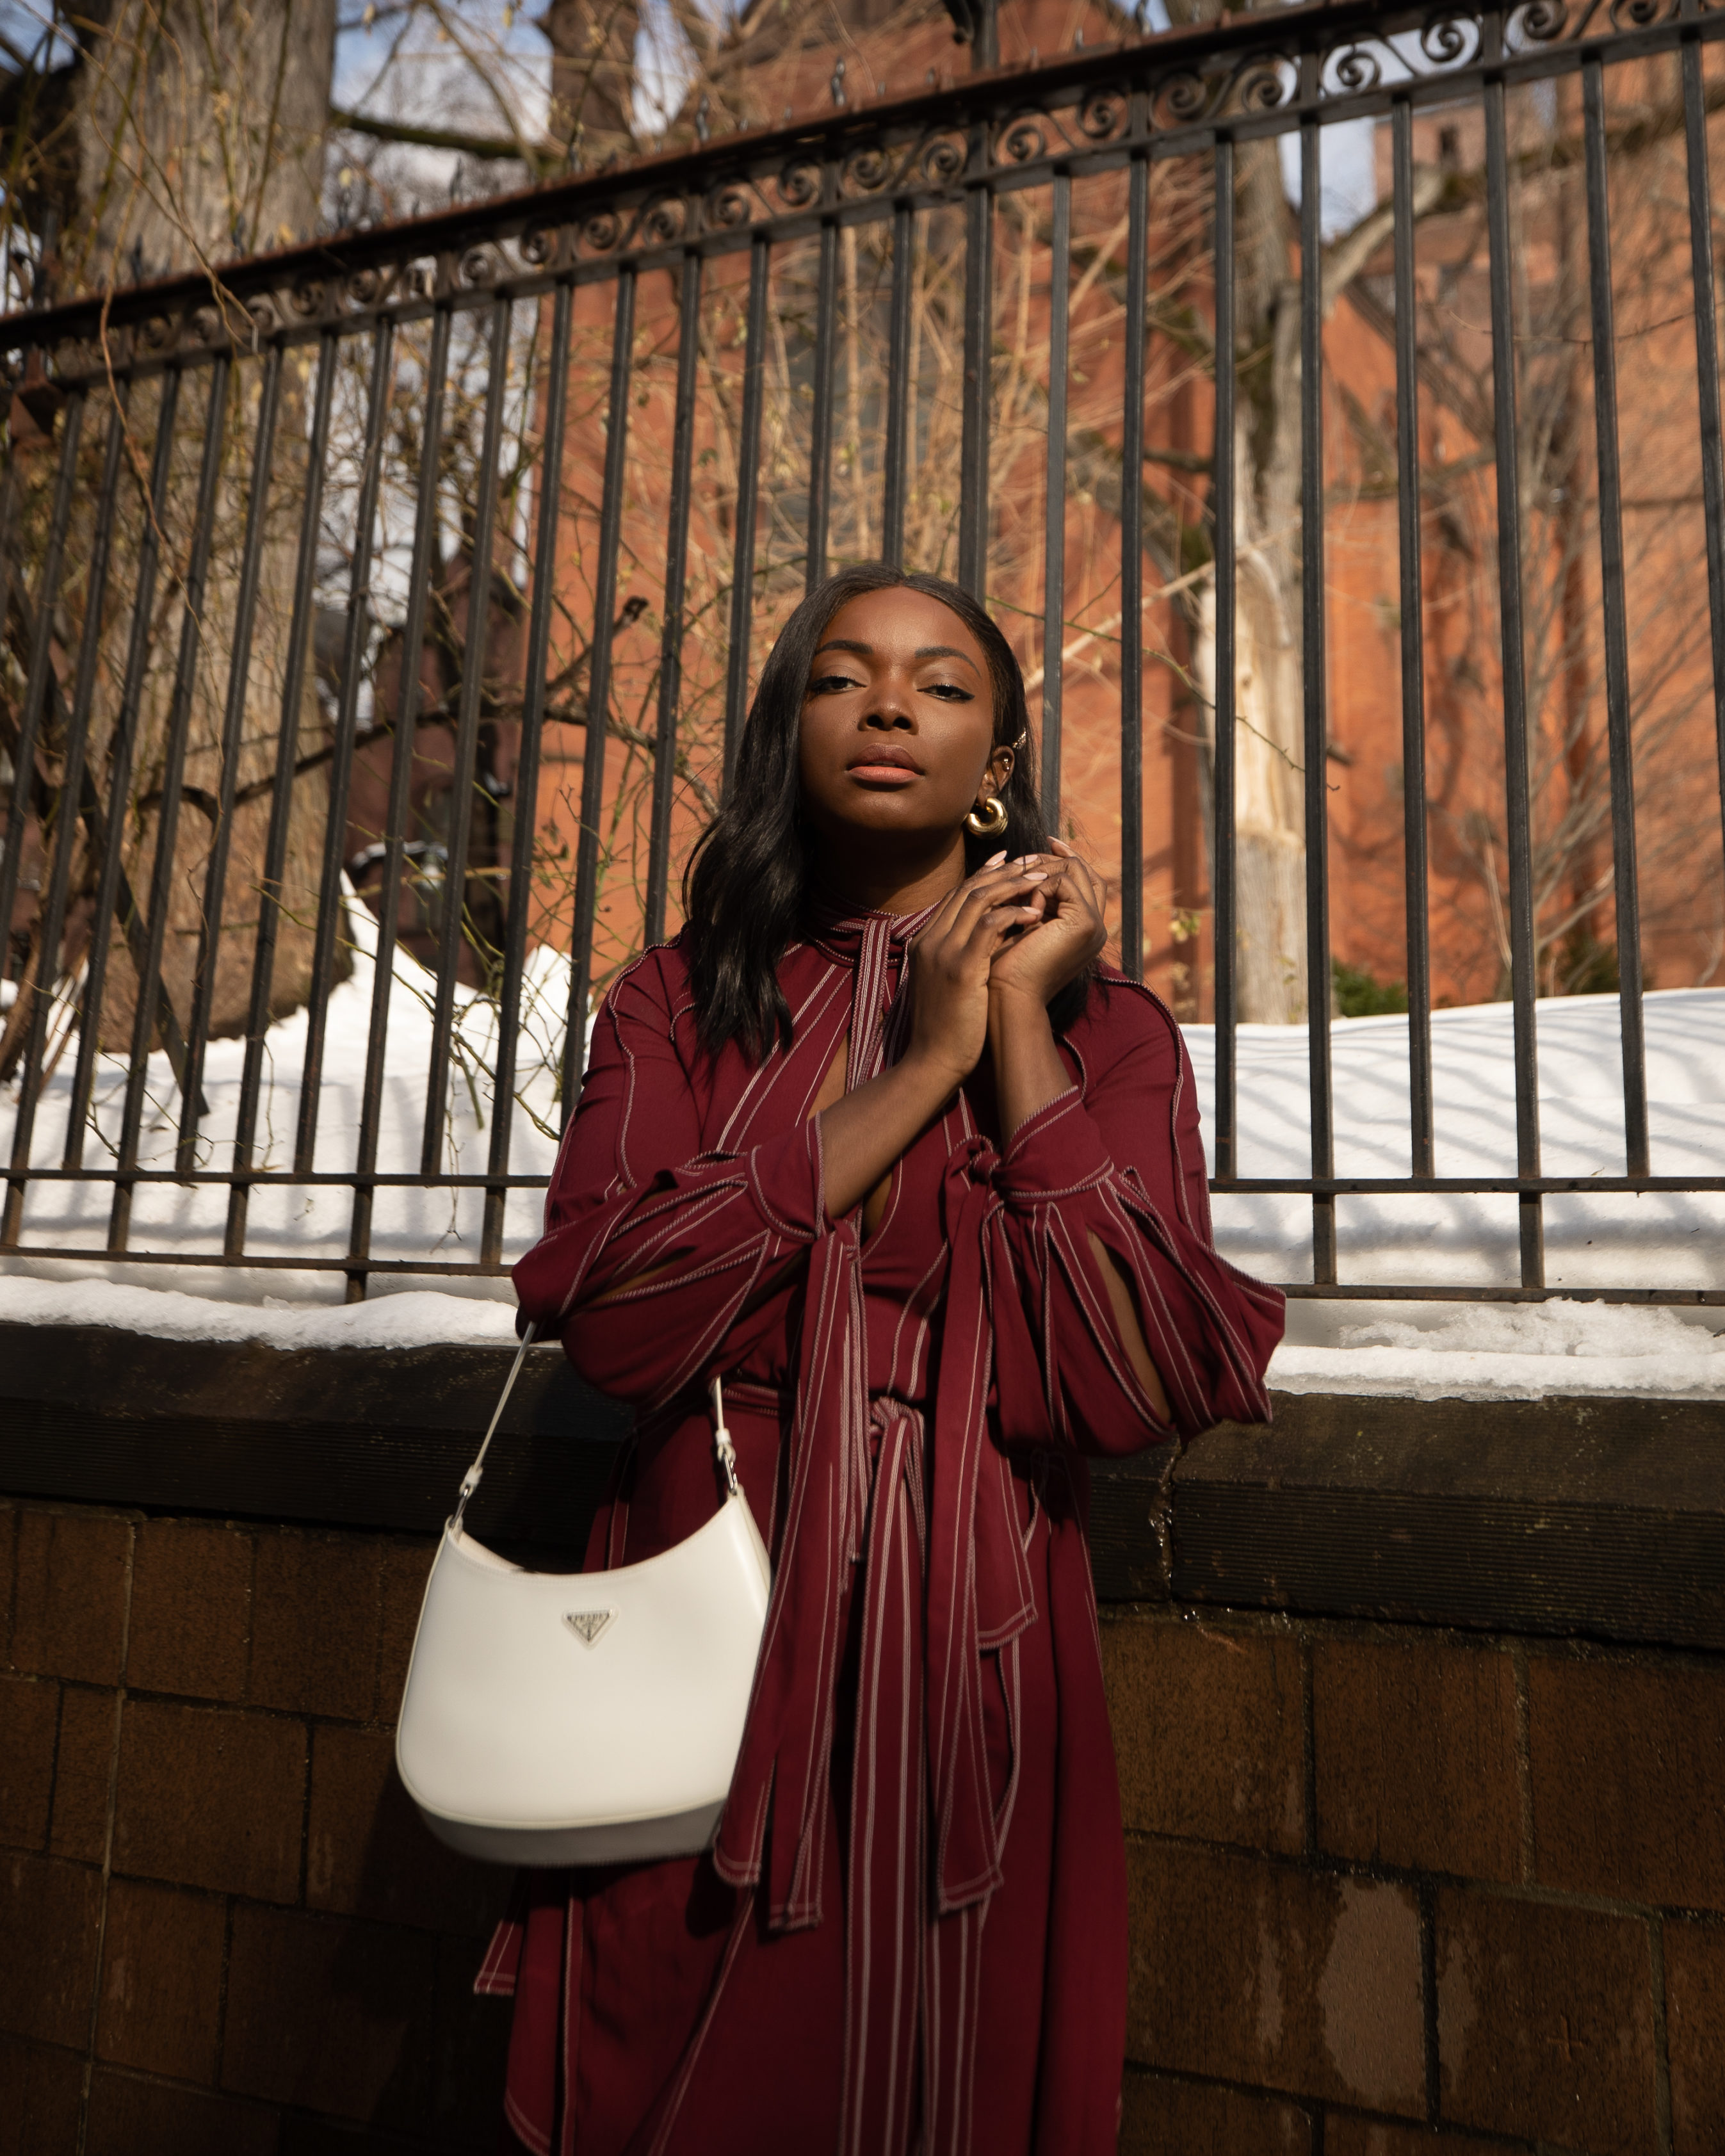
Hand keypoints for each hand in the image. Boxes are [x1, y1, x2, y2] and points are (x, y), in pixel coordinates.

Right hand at [902, 852, 1052, 1086]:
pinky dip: (1013, 914)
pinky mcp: (960, 968)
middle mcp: (931, 940)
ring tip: (1041, 879)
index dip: (985, 875)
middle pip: (967, 889)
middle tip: (1033, 862)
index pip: (956, 895)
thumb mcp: (949, 984)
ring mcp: (943, 952)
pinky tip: (1035, 913)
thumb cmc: (947, 1029)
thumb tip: (987, 942)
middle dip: (1003, 872)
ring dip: (1013, 885)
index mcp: (926, 942)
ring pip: (978, 899)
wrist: (931, 1062)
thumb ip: (961, 957)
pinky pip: (989, 926)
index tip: (1010, 862)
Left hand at [985, 838, 1106, 1010]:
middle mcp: (1095, 927)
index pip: (1083, 882)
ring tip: (1016, 887)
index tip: (1044, 844)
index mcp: (1083, 930)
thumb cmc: (1005, 969)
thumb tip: (1019, 865)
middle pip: (1085, 871)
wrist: (1009, 999)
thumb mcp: (1019, 925)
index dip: (1065, 859)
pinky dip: (1038, 887)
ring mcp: (1094, 925)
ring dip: (1041, 871)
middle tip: (1024, 858)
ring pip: (1075, 870)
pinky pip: (1064, 882)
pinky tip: (1023, 911)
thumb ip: (1028, 899)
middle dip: (1053, 858)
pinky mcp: (1084, 923)